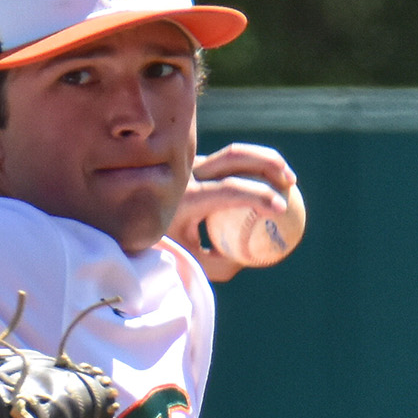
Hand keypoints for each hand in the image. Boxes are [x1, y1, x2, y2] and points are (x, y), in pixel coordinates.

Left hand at [170, 143, 298, 281]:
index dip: (259, 196)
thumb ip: (223, 264)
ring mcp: (188, 163)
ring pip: (232, 153)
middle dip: (269, 163)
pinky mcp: (191, 162)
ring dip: (264, 160)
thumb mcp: (191, 263)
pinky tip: (268, 183)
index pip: (229, 189)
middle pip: (235, 156)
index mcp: (185, 197)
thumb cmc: (161, 248)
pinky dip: (250, 170)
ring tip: (286, 178)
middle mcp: (186, 173)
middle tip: (290, 182)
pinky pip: (226, 163)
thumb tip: (254, 259)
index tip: (281, 209)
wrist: (128, 223)